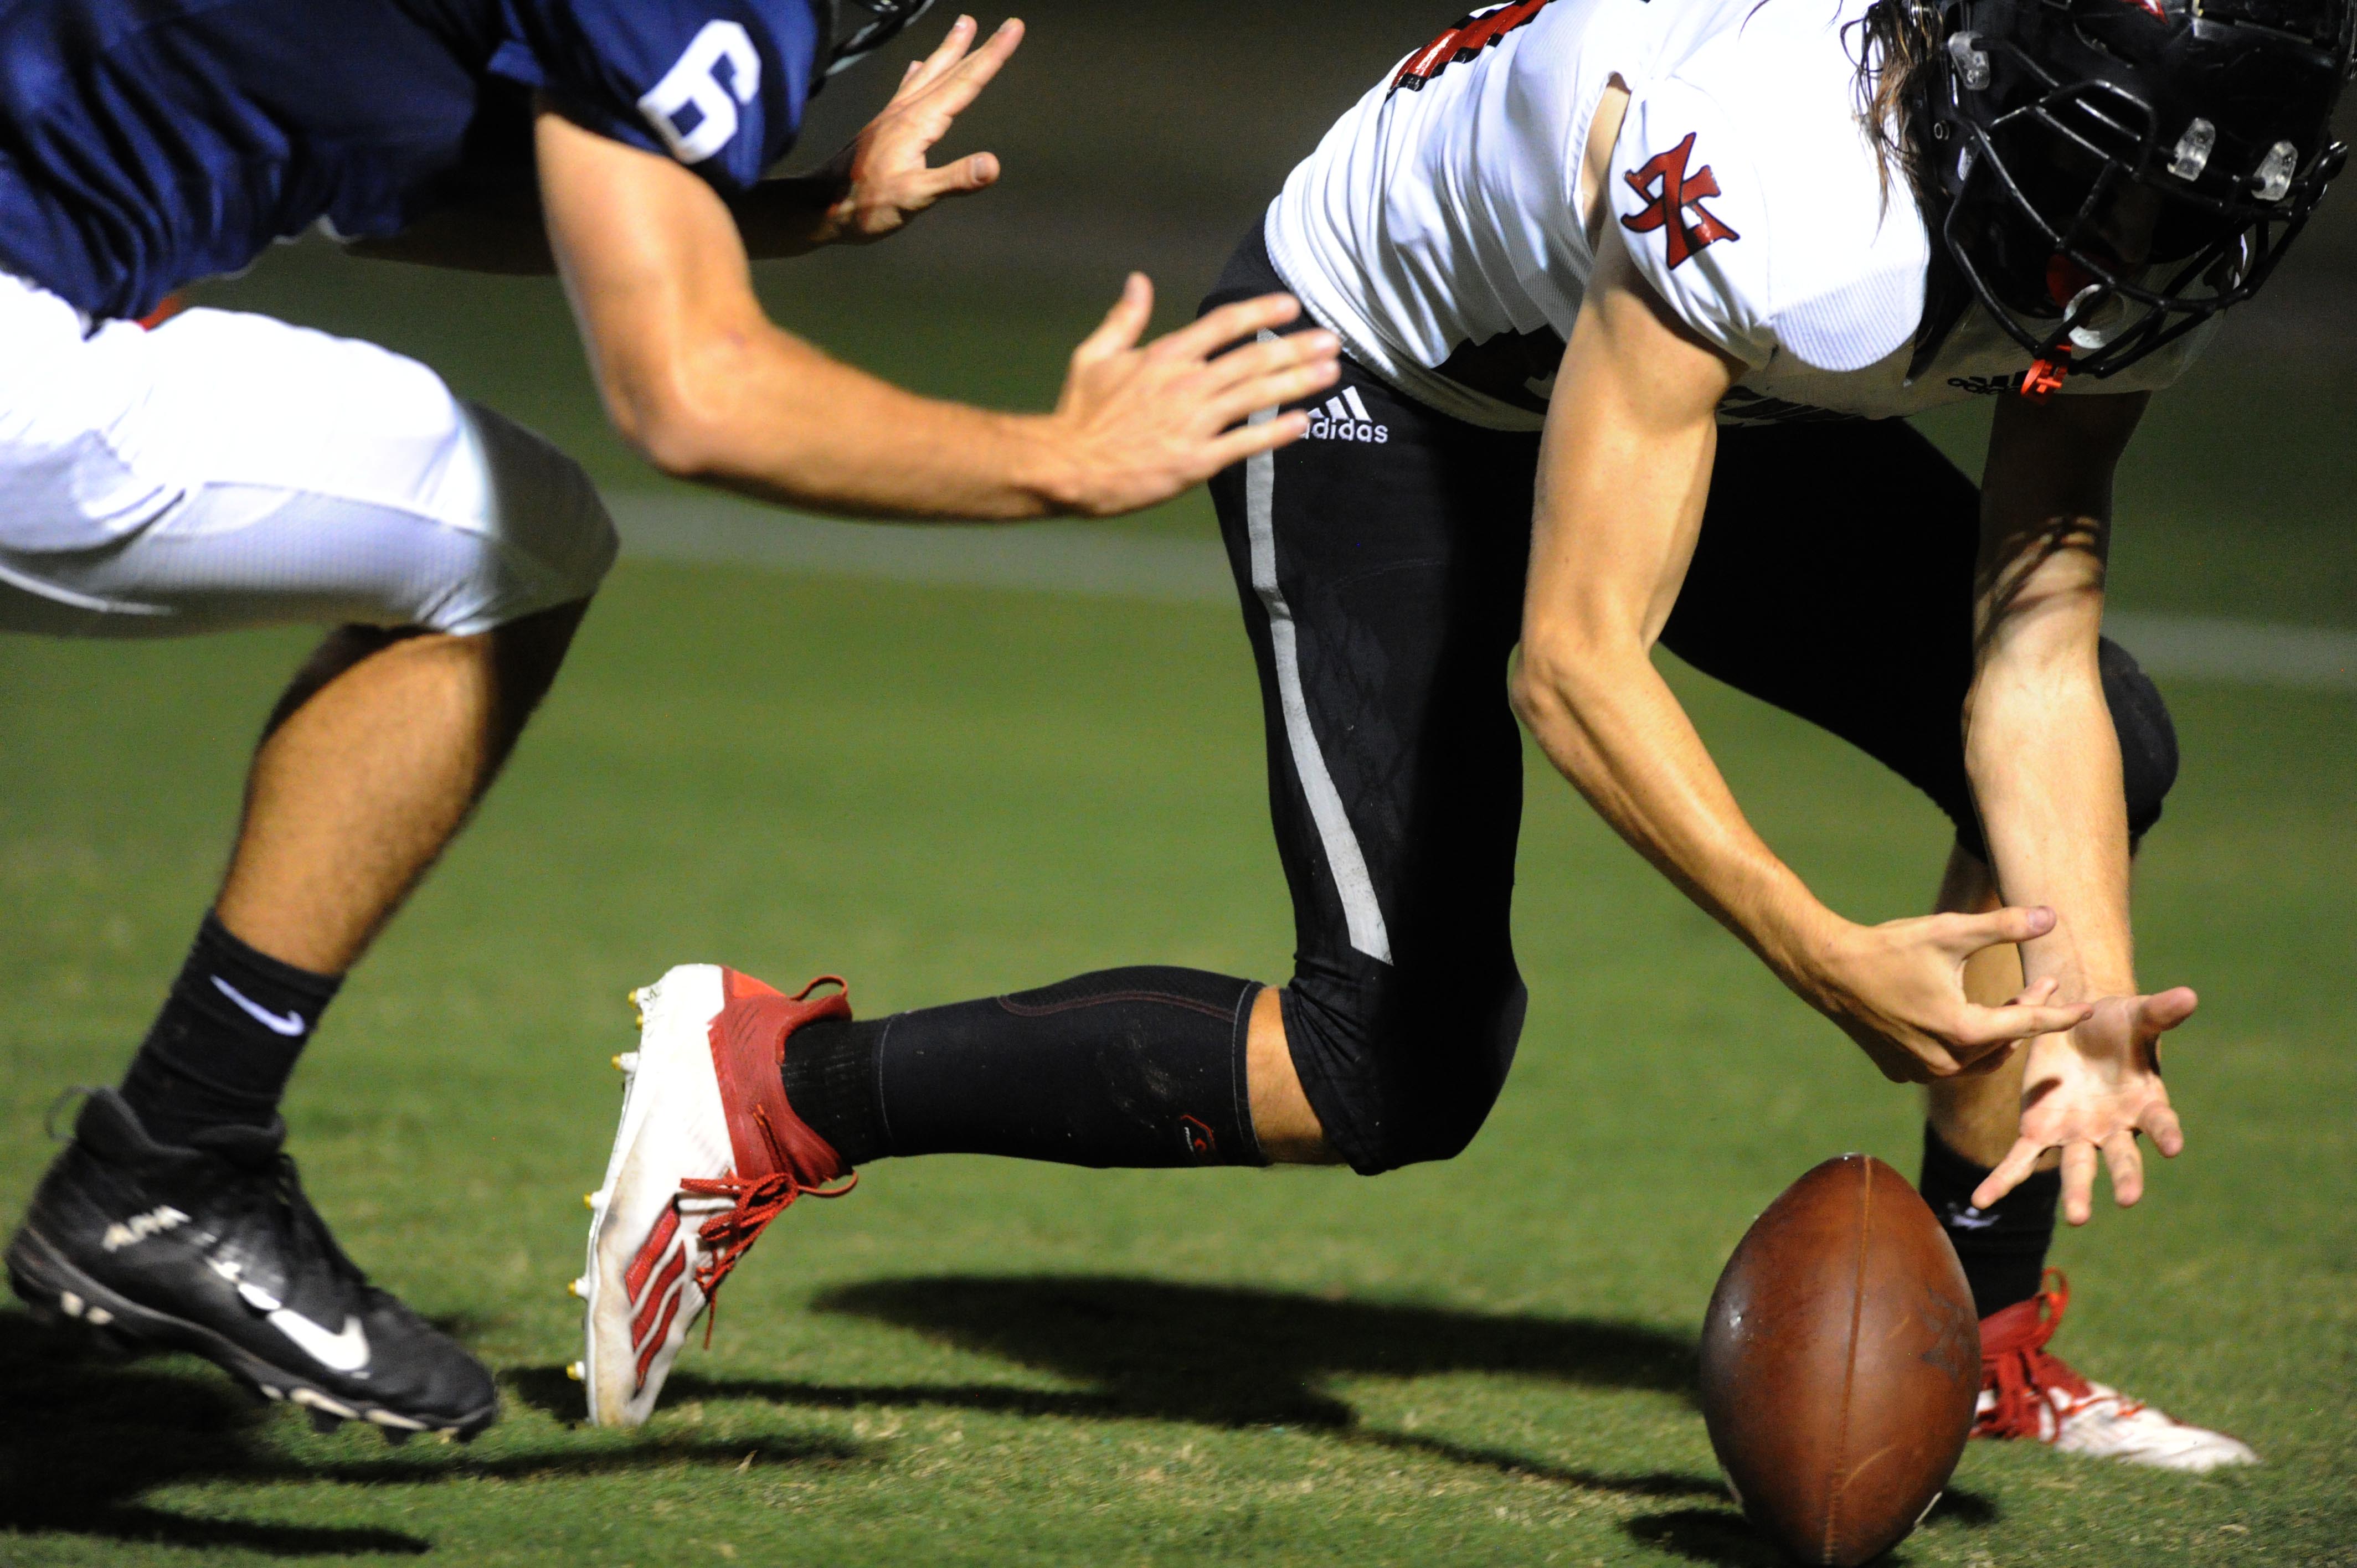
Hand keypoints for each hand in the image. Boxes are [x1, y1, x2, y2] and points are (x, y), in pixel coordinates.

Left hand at [814, 15, 1021, 245]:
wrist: (821, 207)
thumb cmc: (866, 205)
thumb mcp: (914, 198)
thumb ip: (954, 180)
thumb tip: (993, 165)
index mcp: (919, 123)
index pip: (965, 83)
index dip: (991, 56)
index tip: (1013, 29)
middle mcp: (907, 111)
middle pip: (950, 71)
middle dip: (978, 47)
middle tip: (1003, 24)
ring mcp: (893, 116)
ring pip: (928, 73)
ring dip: (948, 51)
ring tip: (962, 27)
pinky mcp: (883, 126)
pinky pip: (907, 88)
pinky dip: (917, 72)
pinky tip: (916, 66)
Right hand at [1041, 276, 1341, 515]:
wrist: (1068, 467)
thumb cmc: (1079, 414)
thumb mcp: (1093, 355)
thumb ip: (1124, 319)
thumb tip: (1139, 280)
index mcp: (1164, 357)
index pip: (1222, 324)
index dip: (1261, 312)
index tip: (1291, 304)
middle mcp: (1185, 384)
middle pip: (1252, 359)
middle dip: (1296, 347)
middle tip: (1331, 339)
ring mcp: (1193, 423)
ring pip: (1256, 396)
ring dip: (1297, 382)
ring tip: (1331, 372)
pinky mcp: (1196, 461)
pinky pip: (1245, 443)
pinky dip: (1276, 432)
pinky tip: (1303, 422)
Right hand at [1809, 905, 2094, 1082]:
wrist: (1827, 970)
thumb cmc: (1889, 947)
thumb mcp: (1949, 931)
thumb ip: (2003, 926)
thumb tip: (2051, 916)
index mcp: (1963, 1030)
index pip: (2029, 1025)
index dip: (2061, 1013)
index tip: (2087, 1006)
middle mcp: (1945, 1062)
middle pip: (2004, 1044)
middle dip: (2026, 1016)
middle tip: (2038, 986)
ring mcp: (1920, 1071)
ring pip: (1977, 1061)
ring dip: (1995, 1036)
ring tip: (2005, 1008)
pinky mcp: (1899, 1071)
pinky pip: (1945, 1066)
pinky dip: (1960, 1047)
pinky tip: (1960, 1024)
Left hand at [1974, 987, 2194, 1222]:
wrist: (2076, 1024)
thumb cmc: (2116, 1024)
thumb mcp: (2135, 1015)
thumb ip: (2158, 1013)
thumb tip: (2188, 995)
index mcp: (2144, 1104)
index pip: (2160, 1122)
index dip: (2166, 1132)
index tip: (2174, 1146)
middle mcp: (2113, 1128)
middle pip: (2121, 1157)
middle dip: (2124, 1178)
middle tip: (2127, 1199)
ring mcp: (2076, 1134)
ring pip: (2076, 1167)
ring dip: (2076, 1193)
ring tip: (2077, 1217)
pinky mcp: (2039, 1131)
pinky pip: (2020, 1161)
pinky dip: (2002, 1182)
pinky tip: (1980, 1201)